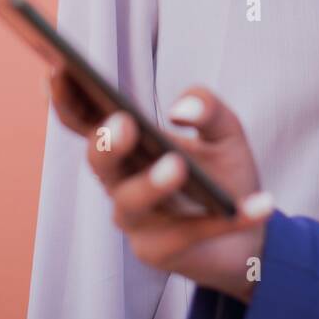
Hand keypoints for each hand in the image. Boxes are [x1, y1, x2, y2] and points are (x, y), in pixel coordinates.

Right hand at [48, 73, 273, 303]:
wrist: (250, 234)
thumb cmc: (223, 174)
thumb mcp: (224, 131)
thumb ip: (207, 108)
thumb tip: (180, 109)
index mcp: (126, 145)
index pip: (85, 119)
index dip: (66, 96)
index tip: (58, 67)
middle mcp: (120, 182)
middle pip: (99, 163)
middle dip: (106, 143)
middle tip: (123, 123)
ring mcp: (136, 220)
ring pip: (132, 202)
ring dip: (153, 183)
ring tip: (178, 165)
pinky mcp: (161, 252)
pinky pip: (190, 233)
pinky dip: (228, 219)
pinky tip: (260, 205)